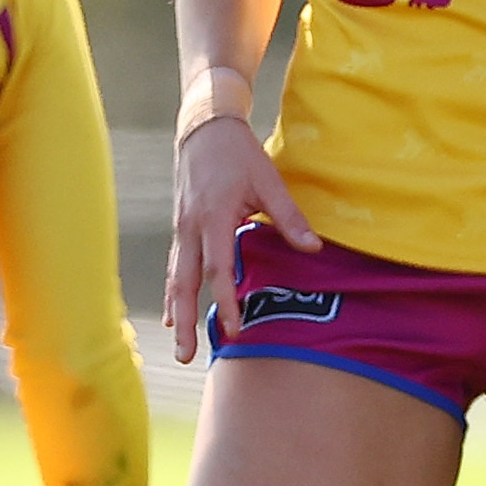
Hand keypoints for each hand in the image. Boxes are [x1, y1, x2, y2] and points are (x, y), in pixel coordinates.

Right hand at [161, 115, 315, 361]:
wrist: (205, 129)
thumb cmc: (239, 155)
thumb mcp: (269, 181)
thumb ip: (289, 218)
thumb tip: (313, 248)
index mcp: (214, 217)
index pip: (218, 268)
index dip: (226, 301)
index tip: (234, 329)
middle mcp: (191, 228)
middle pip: (185, 283)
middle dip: (185, 321)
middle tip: (186, 356)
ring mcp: (181, 230)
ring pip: (175, 279)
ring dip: (176, 314)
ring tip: (179, 347)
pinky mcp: (180, 230)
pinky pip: (175, 267)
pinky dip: (173, 293)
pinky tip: (172, 315)